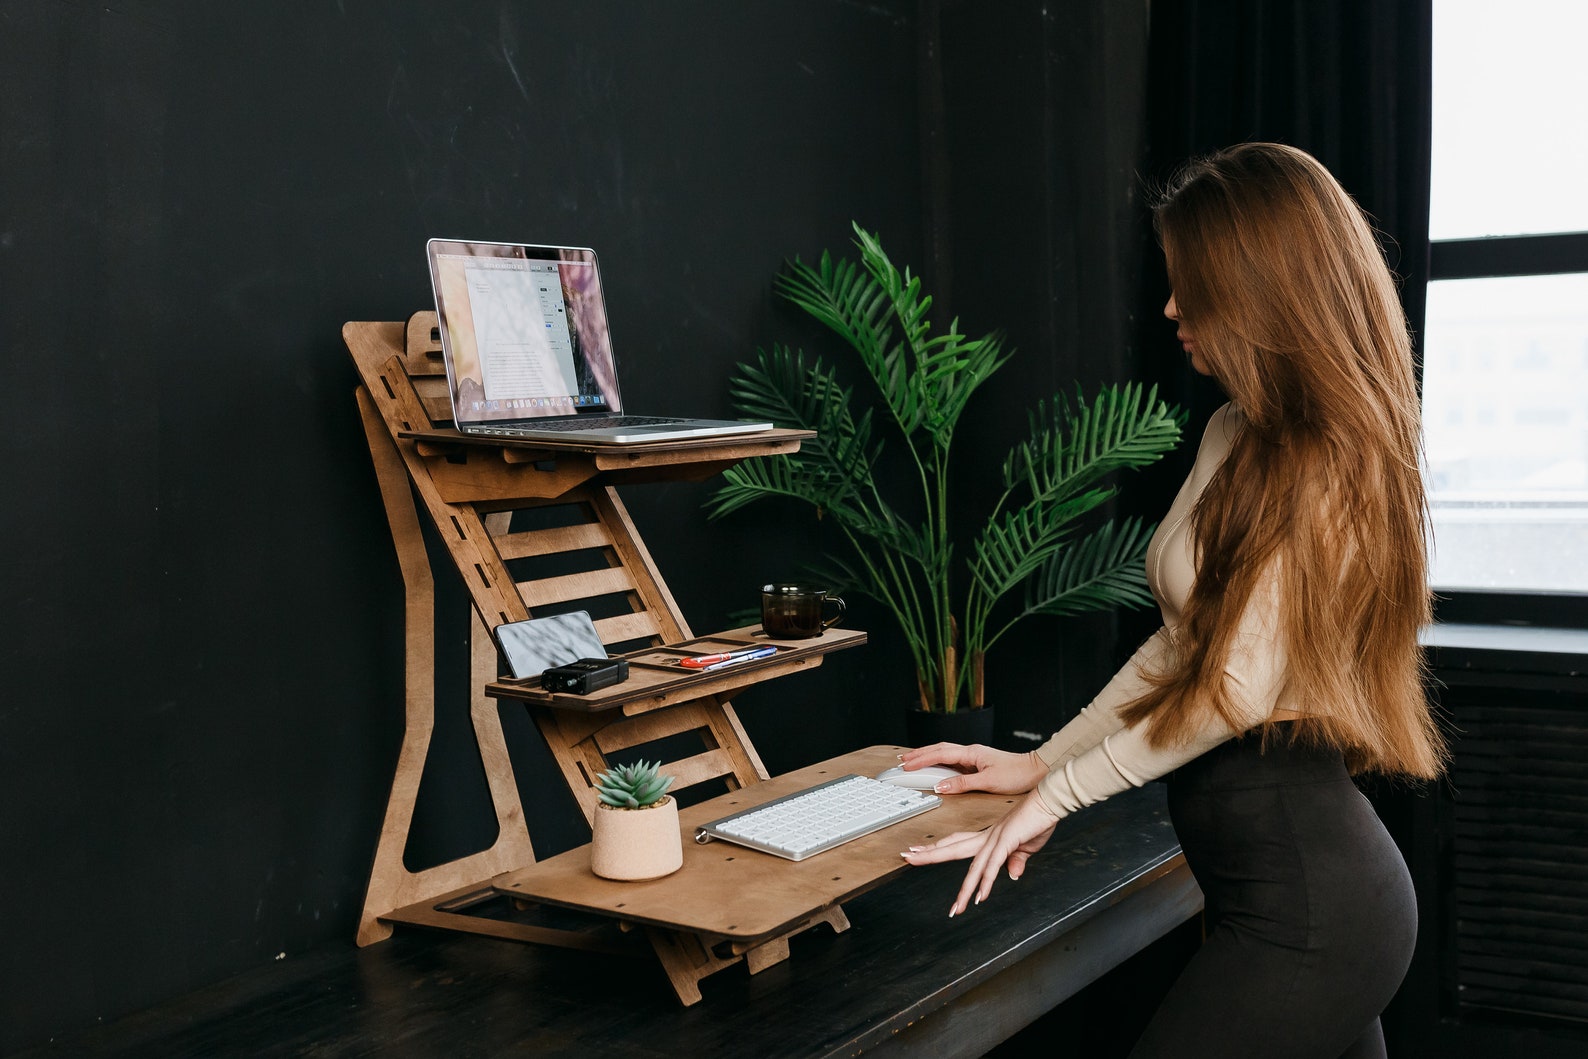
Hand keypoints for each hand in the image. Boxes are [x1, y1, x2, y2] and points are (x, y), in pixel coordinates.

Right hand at [898, 741, 1047, 795]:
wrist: (1035, 771)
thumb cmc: (1017, 774)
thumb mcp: (988, 781)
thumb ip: (963, 784)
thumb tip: (941, 786)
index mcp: (971, 753)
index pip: (940, 753)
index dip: (921, 759)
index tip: (906, 766)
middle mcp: (971, 752)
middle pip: (938, 750)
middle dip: (919, 755)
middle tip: (902, 762)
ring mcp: (973, 757)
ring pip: (944, 754)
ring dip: (927, 757)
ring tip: (912, 762)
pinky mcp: (977, 764)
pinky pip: (952, 761)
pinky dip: (939, 763)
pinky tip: (934, 768)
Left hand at [901, 792, 1058, 915]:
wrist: (1050, 802)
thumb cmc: (1038, 820)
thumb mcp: (1026, 847)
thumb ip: (1015, 861)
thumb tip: (1012, 875)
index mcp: (987, 837)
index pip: (956, 843)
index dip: (937, 848)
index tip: (919, 851)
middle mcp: (986, 837)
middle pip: (952, 848)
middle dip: (930, 855)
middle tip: (908, 858)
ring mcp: (996, 839)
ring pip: (973, 867)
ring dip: (964, 889)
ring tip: (955, 908)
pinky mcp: (1008, 842)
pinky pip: (993, 866)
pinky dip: (986, 883)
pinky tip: (980, 897)